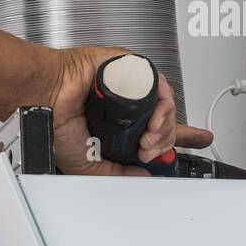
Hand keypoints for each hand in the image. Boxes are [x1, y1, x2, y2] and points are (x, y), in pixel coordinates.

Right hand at [46, 46, 213, 175]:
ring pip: (166, 106)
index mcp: (119, 126)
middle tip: (151, 152)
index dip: (181, 137)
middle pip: (166, 123)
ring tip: (148, 140)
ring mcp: (130, 87)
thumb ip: (115, 173)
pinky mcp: (131, 69)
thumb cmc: (54, 121)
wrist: (45, 98)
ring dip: (164, 127)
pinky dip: (162, 106)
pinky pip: (159, 86)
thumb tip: (142, 176)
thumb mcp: (87, 163)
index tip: (201, 140)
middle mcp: (127, 106)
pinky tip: (151, 119)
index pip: (156, 130)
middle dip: (166, 142)